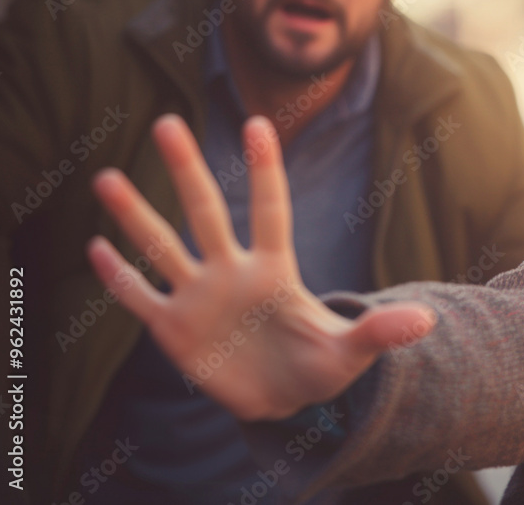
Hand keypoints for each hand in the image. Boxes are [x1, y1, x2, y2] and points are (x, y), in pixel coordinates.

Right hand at [87, 114, 435, 419]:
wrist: (282, 399)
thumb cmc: (318, 366)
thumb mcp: (351, 353)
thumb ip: (380, 332)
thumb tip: (429, 320)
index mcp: (274, 270)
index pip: (270, 210)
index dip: (264, 171)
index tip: (258, 124)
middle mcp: (231, 273)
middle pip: (205, 214)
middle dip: (188, 171)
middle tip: (167, 123)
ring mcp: (199, 298)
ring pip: (162, 248)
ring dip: (135, 216)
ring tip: (106, 177)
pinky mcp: (174, 329)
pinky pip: (140, 298)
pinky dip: (118, 278)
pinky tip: (94, 247)